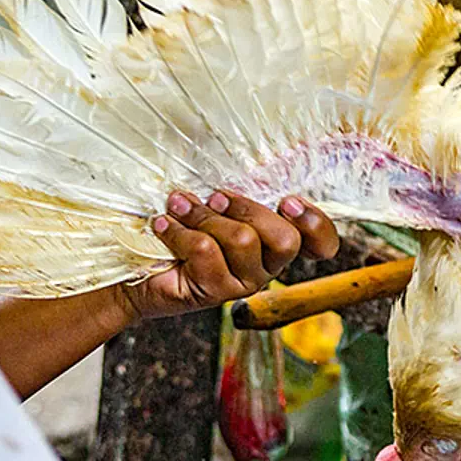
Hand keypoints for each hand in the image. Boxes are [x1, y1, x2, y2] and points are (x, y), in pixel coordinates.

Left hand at [120, 191, 340, 318]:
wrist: (139, 266)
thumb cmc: (182, 225)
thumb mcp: (215, 204)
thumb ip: (237, 194)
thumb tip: (241, 167)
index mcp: (276, 242)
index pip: (321, 243)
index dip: (315, 224)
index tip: (288, 200)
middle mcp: (267, 266)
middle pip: (285, 238)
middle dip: (248, 209)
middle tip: (216, 198)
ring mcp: (243, 283)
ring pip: (243, 240)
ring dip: (204, 215)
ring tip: (179, 206)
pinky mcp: (214, 293)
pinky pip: (205, 250)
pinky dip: (179, 230)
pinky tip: (164, 225)